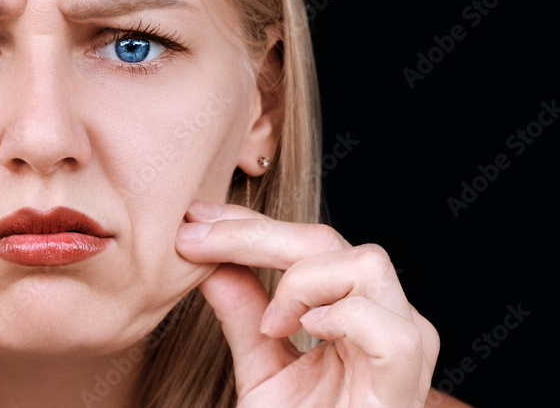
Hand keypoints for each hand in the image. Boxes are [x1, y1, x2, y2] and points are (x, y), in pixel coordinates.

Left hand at [176, 199, 449, 407]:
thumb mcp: (262, 371)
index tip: (195, 219)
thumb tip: (209, 263)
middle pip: (328, 241)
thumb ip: (243, 315)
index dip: (250, 224)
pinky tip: (304, 334)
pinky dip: (340, 320)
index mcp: (357, 310)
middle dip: (254, 234)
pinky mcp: (407, 382)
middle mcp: (389, 319)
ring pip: (365, 264)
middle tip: (196, 241)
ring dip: (301, 282)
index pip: (308, 244)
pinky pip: (386, 327)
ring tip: (271, 325)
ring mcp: (406, 347)